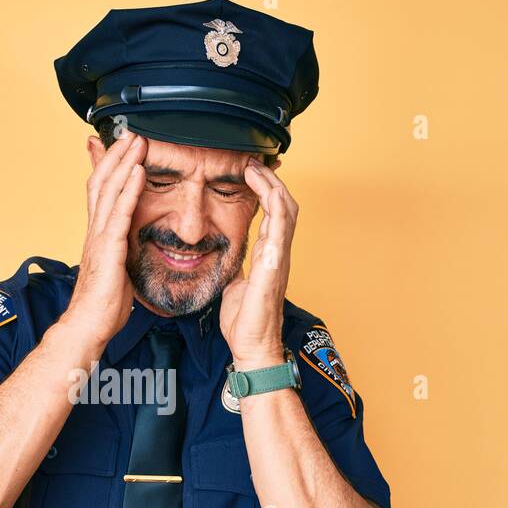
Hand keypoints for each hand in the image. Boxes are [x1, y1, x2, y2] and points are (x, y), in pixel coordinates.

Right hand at [60, 127, 147, 348]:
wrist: (87, 327)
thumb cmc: (102, 307)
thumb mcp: (117, 272)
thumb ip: (121, 253)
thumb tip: (127, 248)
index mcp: (98, 236)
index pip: (101, 192)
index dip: (109, 167)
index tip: (121, 147)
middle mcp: (95, 231)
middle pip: (101, 182)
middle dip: (116, 155)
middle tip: (131, 131)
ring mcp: (99, 237)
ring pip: (109, 190)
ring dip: (124, 162)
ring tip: (137, 140)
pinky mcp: (108, 248)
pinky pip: (120, 212)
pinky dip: (129, 189)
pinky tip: (139, 171)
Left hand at [219, 159, 297, 369]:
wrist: (252, 346)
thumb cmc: (245, 322)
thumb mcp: (235, 287)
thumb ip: (235, 270)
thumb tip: (222, 260)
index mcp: (268, 256)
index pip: (272, 214)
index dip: (264, 190)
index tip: (248, 172)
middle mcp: (277, 252)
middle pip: (284, 204)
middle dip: (269, 179)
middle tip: (252, 160)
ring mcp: (279, 257)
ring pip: (286, 209)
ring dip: (272, 184)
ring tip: (255, 165)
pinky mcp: (275, 264)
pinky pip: (280, 226)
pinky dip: (274, 203)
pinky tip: (265, 188)